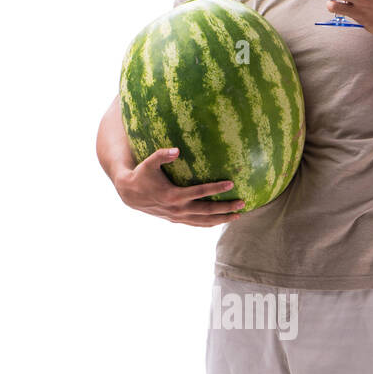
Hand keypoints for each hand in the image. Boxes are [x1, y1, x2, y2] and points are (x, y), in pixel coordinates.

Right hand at [115, 147, 245, 226]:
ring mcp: (178, 217)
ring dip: (222, 219)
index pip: (200, 192)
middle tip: (242, 203)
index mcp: (173, 195)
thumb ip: (162, 155)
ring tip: (238, 215)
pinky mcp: (176, 220)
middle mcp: (178, 209)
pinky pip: (197, 224)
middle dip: (226, 208)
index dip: (216, 188)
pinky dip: (210, 223)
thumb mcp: (149, 162)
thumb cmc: (142, 175)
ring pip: (204, 221)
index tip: (231, 183)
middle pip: (207, 211)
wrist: (130, 195)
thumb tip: (177, 149)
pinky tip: (221, 220)